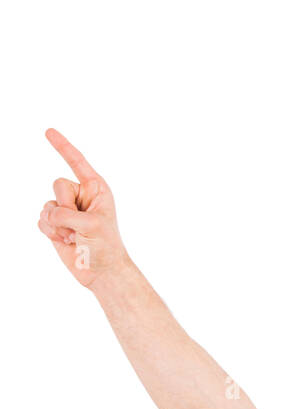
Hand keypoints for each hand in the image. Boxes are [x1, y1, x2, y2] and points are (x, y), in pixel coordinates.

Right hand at [39, 128, 129, 289]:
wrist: (101, 272)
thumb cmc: (105, 247)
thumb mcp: (92, 224)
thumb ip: (67, 213)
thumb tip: (50, 216)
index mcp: (95, 189)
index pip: (77, 162)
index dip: (62, 146)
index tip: (48, 131)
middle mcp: (80, 196)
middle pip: (58, 185)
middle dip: (66, 207)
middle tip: (80, 226)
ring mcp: (67, 210)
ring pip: (47, 205)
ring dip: (59, 225)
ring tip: (76, 237)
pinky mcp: (56, 225)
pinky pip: (42, 220)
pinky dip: (52, 233)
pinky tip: (66, 242)